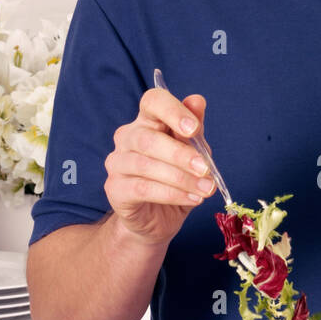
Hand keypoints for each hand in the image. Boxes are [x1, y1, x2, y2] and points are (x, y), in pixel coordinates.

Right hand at [103, 87, 215, 245]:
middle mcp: (127, 137)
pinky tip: (192, 199)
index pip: (153, 101)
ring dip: (181, 178)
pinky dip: (171, 194)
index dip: (172, 111)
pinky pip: (142, 188)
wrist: (158, 219)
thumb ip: (195, 131)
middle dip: (181, 154)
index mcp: (148, 121)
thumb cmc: (177, 180)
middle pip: (148, 138)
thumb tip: (197, 100)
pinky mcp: (114, 188)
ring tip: (205, 189)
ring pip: (146, 165)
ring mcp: (117, 162)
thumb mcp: (194, 155)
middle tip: (205, 169)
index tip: (193, 129)